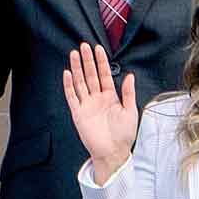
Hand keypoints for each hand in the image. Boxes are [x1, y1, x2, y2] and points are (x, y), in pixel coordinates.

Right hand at [62, 42, 139, 177]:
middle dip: (87, 61)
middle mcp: (97, 98)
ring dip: (77, 68)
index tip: (98, 48)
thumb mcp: (130, 112)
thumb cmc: (124, 135)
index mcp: (111, 97)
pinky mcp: (78, 114)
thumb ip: (128, 93)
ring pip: (80, 82)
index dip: (101, 62)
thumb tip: (129, 76)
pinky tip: (67, 73)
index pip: (104, 75)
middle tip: (84, 46)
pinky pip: (72, 97)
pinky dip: (69, 85)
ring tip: (74, 54)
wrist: (113, 153)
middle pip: (91, 75)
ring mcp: (87, 105)